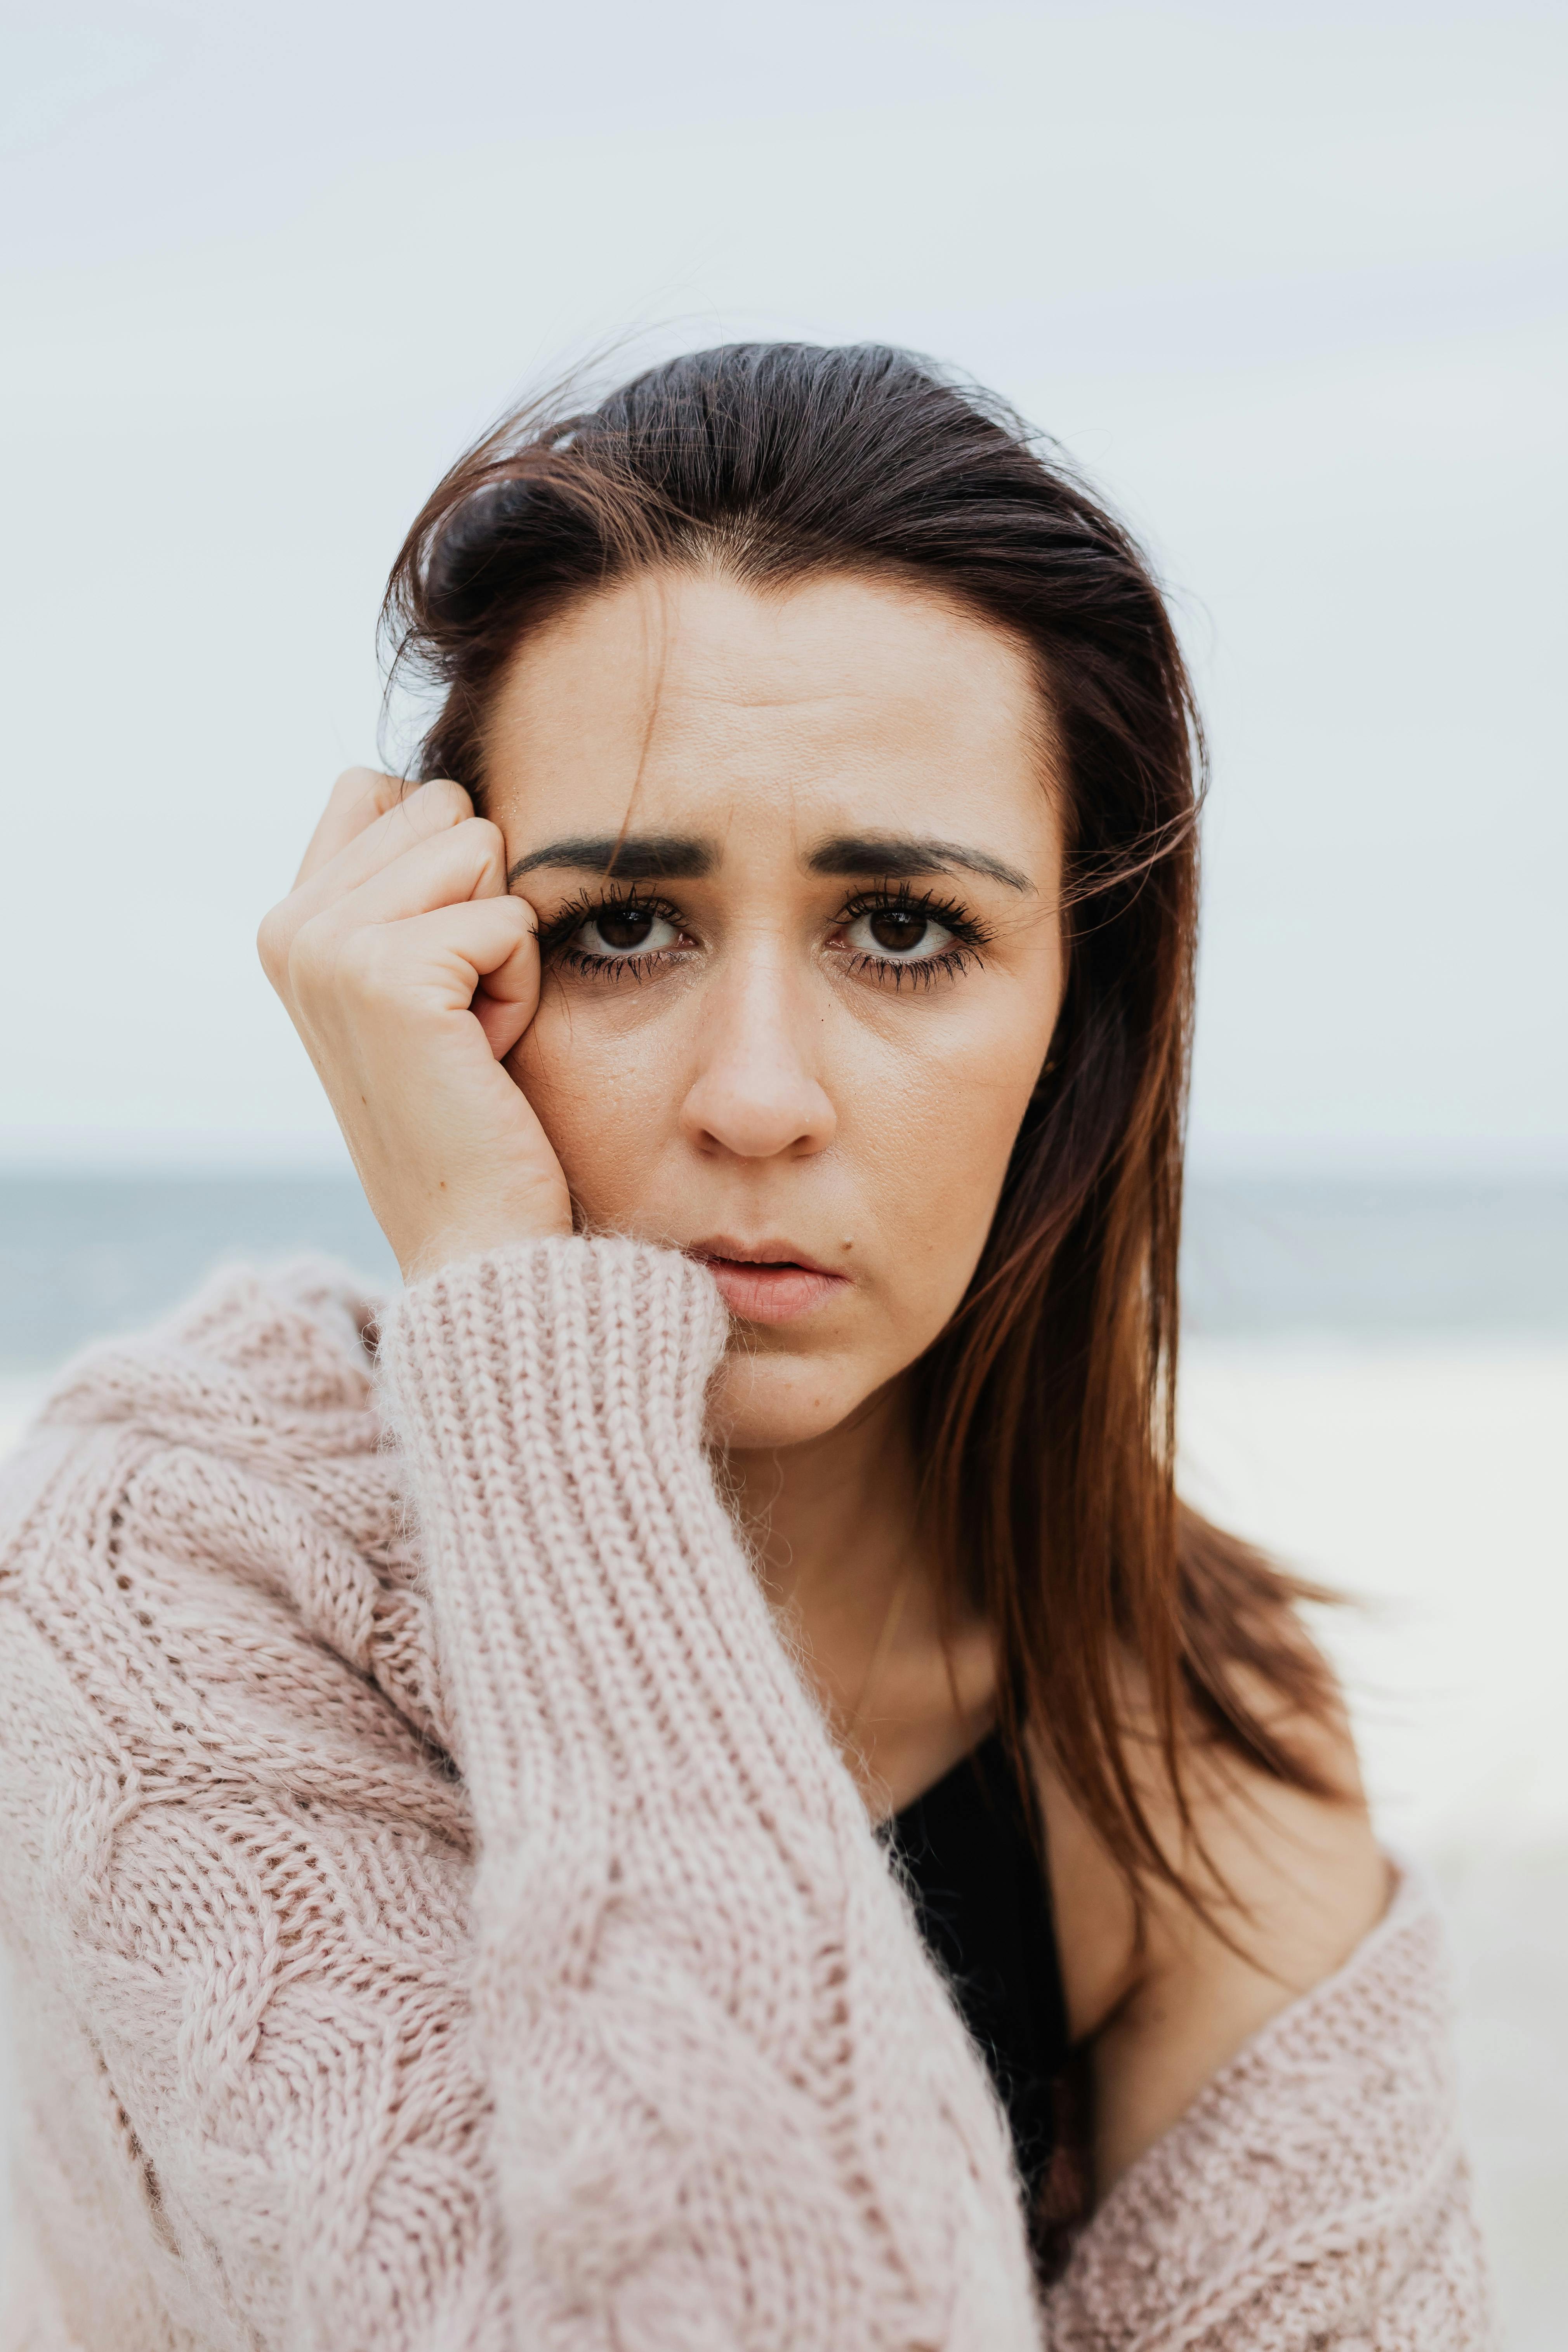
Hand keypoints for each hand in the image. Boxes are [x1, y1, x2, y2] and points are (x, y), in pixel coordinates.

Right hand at [259, 767, 572, 1279]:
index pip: (386, 790)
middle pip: (444, 806)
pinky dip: (522, 985)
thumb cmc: (470, 1108)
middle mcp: (290, 925)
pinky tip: (489, 1052)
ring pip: (481, 846)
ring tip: (475, 1030)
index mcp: (289, 921)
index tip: (439, 974)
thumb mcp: (419, 980)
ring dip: (507, 941)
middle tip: (463, 1010)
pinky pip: (510, 918)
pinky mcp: (389, 976)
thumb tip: (452, 793)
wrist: (475, 1234)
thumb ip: (405, 885)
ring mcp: (328, 947)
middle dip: (482, 900)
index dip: (448, 867)